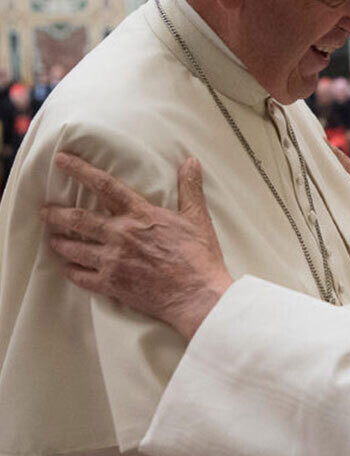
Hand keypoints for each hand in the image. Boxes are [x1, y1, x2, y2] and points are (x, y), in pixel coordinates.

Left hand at [40, 153, 232, 339]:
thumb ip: (190, 188)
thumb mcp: (198, 217)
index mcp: (140, 215)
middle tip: (44, 210)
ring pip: (74, 248)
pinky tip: (67, 269)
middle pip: (79, 219)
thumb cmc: (199, 256)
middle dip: (57, 213)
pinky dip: (72, 272)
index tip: (61, 160)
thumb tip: (190, 161)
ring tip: (52, 239)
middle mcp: (121, 235)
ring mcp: (113, 261)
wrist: (196, 295)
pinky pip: (82, 277)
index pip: (105, 186)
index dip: (81, 170)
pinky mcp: (112, 285)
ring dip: (60, 242)